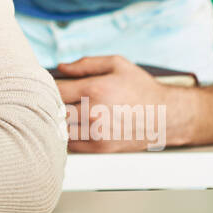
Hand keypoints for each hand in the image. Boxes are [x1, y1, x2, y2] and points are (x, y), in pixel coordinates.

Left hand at [54, 55, 194, 151]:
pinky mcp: (100, 148)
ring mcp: (96, 133)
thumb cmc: (140, 87)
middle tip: (50, 99)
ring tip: (61, 112)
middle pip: (52, 110)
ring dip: (56, 121)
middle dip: (48, 103)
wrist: (166, 116)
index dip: (45, 85)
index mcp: (94, 89)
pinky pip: (70, 144)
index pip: (54, 89)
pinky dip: (66, 136)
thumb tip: (60, 68)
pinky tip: (72, 126)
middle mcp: (93, 113)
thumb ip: (85, 64)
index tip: (46, 84)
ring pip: (59, 129)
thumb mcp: (116, 64)